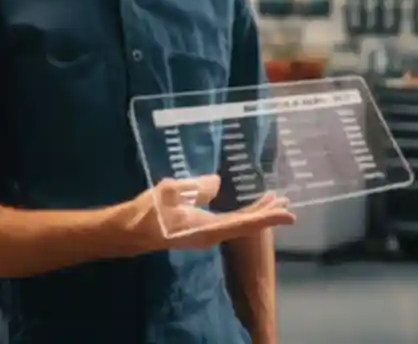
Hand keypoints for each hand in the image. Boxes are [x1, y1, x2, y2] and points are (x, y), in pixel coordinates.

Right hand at [120, 175, 295, 253]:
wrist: (128, 231)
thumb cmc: (148, 213)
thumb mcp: (172, 192)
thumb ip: (198, 187)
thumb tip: (218, 183)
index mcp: (208, 228)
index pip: (245, 223)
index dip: (268, 217)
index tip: (289, 215)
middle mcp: (211, 234)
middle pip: (246, 224)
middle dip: (266, 213)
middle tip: (286, 201)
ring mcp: (205, 234)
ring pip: (238, 223)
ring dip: (255, 212)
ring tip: (272, 201)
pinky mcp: (199, 230)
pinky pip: (228, 222)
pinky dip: (242, 213)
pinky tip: (244, 206)